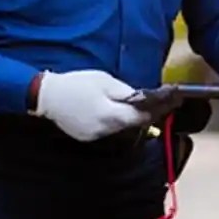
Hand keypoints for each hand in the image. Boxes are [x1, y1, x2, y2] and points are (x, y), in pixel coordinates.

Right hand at [32, 70, 150, 141]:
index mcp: (111, 115)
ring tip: (137, 106)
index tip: (171, 102)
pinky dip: (113, 122)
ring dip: (128, 118)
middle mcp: (105, 130)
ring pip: (120, 128)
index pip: (141, 117)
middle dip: (145, 114)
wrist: (47, 96)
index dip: (157, 110)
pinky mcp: (87, 137)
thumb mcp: (104, 80)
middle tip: (159, 103)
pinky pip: (107, 130)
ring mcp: (96, 136)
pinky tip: (113, 111)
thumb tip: (142, 99)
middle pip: (132, 124)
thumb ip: (125, 92)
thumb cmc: (77, 84)